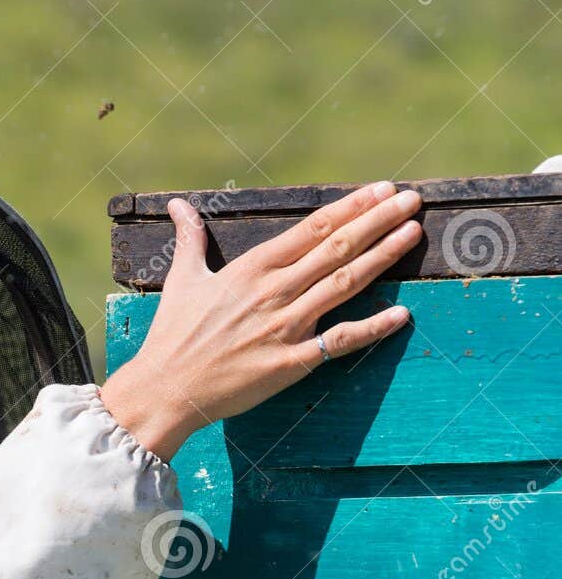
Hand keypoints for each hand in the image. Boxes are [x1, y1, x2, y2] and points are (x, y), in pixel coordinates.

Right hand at [100, 180, 420, 460]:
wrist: (165, 389)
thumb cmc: (172, 335)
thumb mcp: (182, 279)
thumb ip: (191, 238)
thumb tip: (178, 205)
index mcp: (251, 268)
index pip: (312, 228)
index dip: (350, 206)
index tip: (379, 189)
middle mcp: (274, 292)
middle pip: (336, 248)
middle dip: (377, 221)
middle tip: (411, 199)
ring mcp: (285, 327)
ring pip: (344, 284)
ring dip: (382, 256)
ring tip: (412, 233)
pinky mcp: (290, 363)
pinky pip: (339, 342)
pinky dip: (372, 328)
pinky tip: (402, 314)